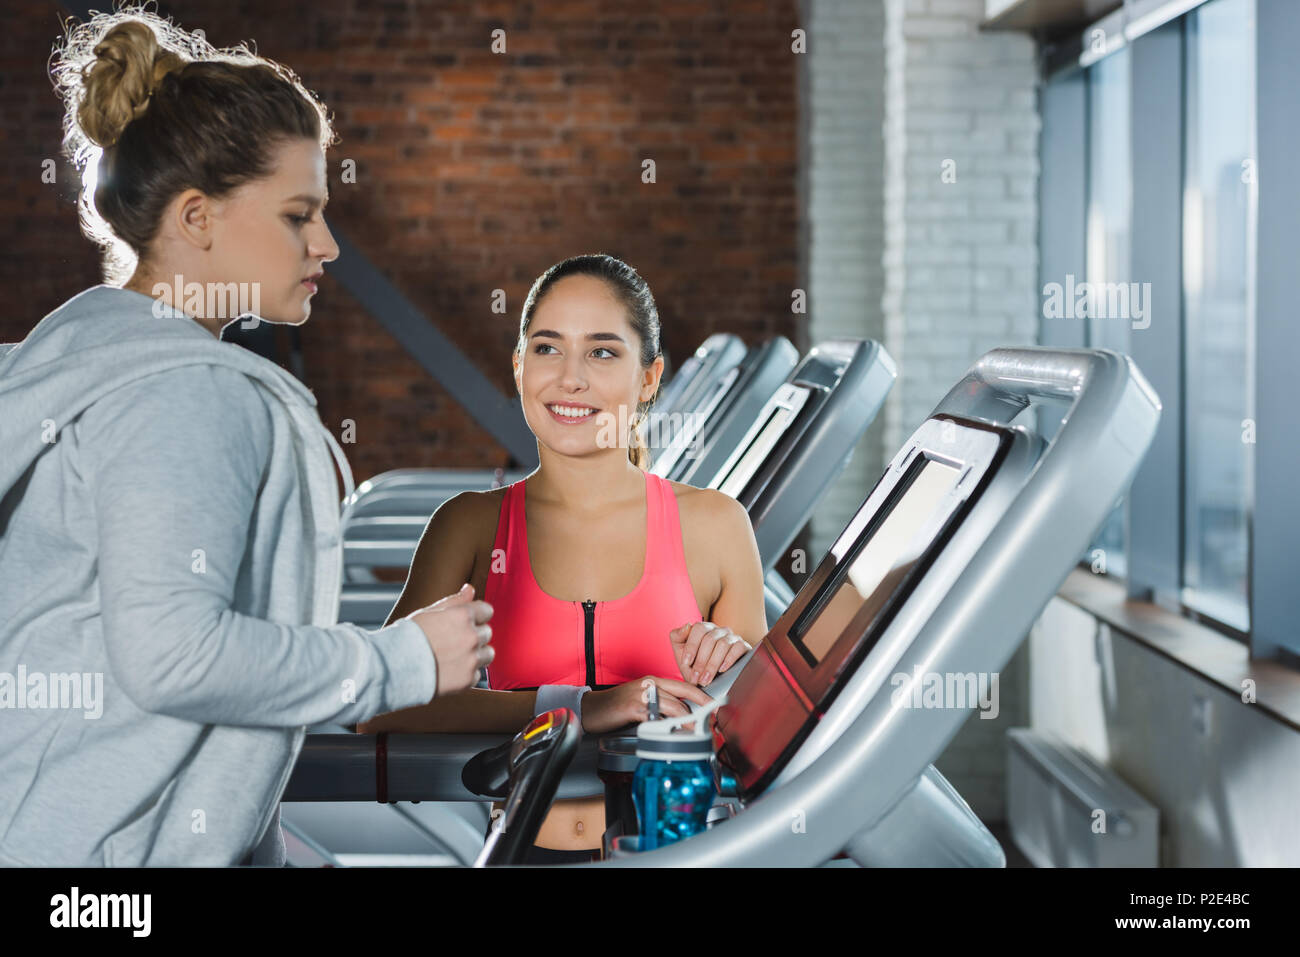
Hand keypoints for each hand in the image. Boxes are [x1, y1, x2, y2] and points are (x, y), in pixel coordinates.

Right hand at [406, 583, 493, 696]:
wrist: (393, 667)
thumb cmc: (409, 636)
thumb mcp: (430, 612)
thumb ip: (455, 601)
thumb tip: (470, 589)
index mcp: (463, 616)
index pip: (487, 611)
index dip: (477, 616)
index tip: (466, 622)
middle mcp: (471, 636)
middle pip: (487, 633)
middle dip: (475, 636)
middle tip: (454, 642)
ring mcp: (471, 659)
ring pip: (488, 654)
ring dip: (476, 655)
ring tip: (455, 657)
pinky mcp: (468, 679)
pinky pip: (477, 674)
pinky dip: (467, 673)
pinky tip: (450, 671)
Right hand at [581, 676, 712, 732]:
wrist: (591, 709)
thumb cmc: (616, 706)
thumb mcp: (642, 699)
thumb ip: (661, 705)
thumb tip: (682, 718)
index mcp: (654, 681)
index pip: (684, 686)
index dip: (702, 696)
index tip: (715, 706)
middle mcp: (650, 684)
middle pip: (682, 695)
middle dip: (699, 710)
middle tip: (710, 723)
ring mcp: (642, 695)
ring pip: (673, 707)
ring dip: (686, 722)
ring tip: (695, 733)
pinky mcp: (633, 708)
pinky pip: (655, 717)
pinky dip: (666, 727)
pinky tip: (671, 735)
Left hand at [670, 621, 750, 686]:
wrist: (710, 683)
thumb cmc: (694, 666)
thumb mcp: (681, 653)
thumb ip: (678, 637)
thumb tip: (687, 625)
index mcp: (703, 628)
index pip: (699, 629)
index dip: (692, 646)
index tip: (686, 663)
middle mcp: (718, 630)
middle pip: (710, 639)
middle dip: (701, 661)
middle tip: (696, 677)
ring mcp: (732, 637)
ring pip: (723, 645)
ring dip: (712, 665)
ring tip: (706, 680)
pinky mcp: (743, 646)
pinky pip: (737, 648)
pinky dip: (729, 659)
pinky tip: (722, 670)